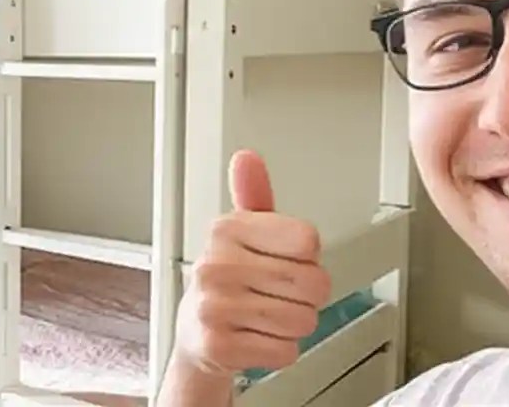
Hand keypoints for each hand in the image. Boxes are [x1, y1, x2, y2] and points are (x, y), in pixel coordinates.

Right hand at [170, 150, 331, 378]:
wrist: (195, 334)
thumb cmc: (229, 281)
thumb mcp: (243, 234)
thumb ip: (254, 195)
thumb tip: (246, 158)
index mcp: (226, 230)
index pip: (308, 241)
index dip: (307, 257)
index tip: (283, 259)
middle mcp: (215, 265)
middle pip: (313, 283)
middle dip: (306, 296)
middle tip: (278, 294)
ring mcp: (214, 306)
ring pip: (303, 320)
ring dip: (294, 325)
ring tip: (266, 317)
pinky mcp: (218, 345)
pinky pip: (285, 351)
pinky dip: (279, 350)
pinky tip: (256, 337)